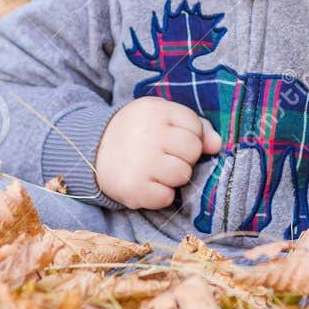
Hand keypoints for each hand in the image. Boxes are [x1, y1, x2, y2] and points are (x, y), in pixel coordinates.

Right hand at [94, 98, 220, 208]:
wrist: (92, 152)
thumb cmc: (137, 133)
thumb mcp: (161, 118)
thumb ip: (193, 126)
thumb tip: (217, 145)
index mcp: (156, 111)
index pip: (194, 126)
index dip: (191, 136)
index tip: (173, 140)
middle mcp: (148, 134)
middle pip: (192, 150)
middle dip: (185, 157)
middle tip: (166, 157)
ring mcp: (140, 162)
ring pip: (183, 175)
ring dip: (174, 177)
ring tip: (157, 171)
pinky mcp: (133, 188)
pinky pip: (166, 197)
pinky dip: (160, 195)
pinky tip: (148, 184)